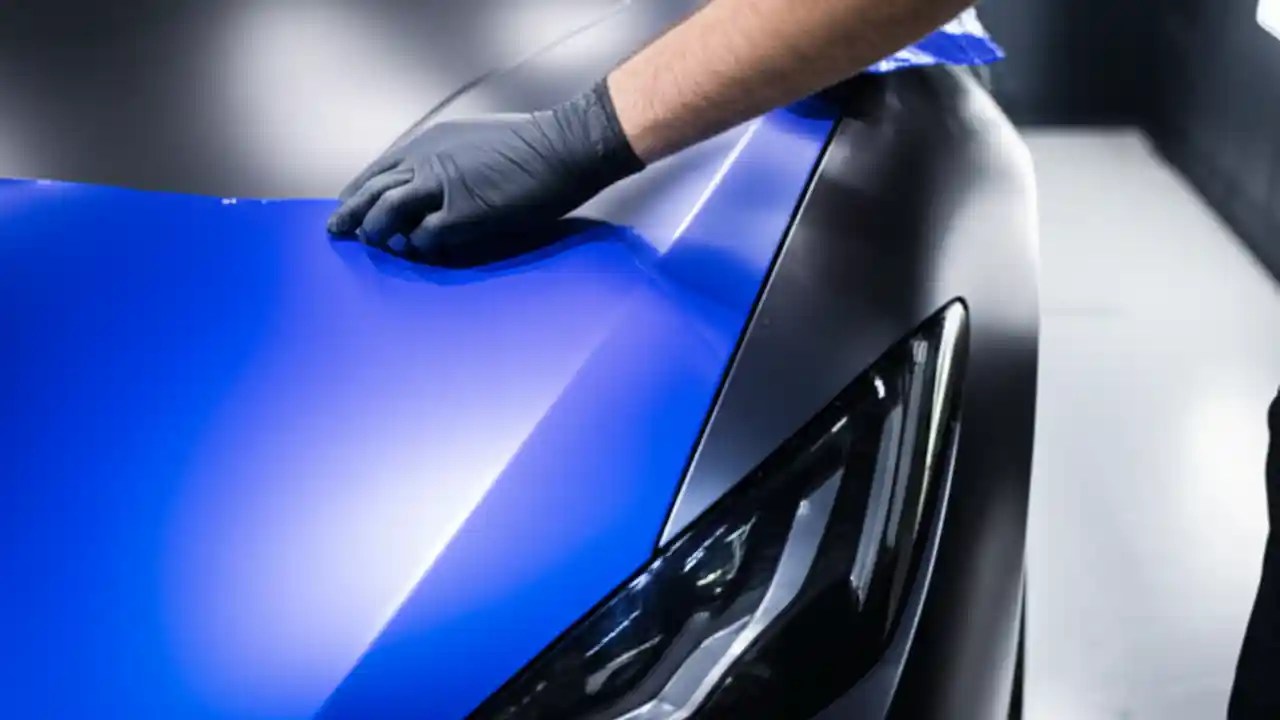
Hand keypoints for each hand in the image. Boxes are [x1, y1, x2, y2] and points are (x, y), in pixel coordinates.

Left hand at [328, 81, 642, 261]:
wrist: (563, 147)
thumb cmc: (531, 145)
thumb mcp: (475, 142)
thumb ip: (447, 163)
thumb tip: (436, 190)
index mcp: (430, 143)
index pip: (379, 170)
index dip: (359, 192)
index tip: (348, 207)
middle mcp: (427, 162)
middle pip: (372, 191)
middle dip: (351, 214)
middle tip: (336, 231)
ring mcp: (441, 188)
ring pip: (386, 214)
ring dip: (376, 232)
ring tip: (374, 246)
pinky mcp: (460, 215)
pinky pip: (423, 239)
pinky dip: (417, 248)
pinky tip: (420, 253)